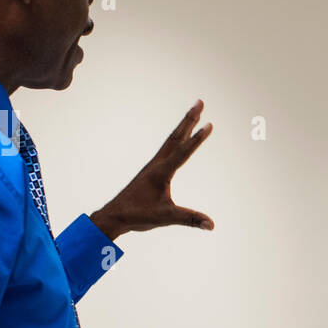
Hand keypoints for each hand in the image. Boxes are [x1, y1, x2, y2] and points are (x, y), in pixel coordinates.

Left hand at [90, 101, 214, 239]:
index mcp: (161, 172)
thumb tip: (211, 225)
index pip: (183, 152)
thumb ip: (190, 219)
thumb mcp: (166, 217)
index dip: (197, 139)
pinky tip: (180, 137)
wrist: (115, 215)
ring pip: (172, 140)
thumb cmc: (138, 215)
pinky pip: (168, 148)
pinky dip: (177, 138)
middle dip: (189, 119)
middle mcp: (157, 164)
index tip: (209, 124)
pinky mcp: (153, 170)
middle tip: (200, 102)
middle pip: (176, 136)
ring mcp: (154, 165)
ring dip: (184, 125)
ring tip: (196, 112)